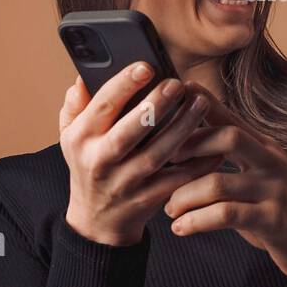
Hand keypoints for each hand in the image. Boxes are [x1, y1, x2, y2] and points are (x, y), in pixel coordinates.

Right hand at [58, 63, 222, 245]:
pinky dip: (199, 163)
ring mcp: (126, 182)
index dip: (124, 84)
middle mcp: (101, 160)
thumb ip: (75, 105)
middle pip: (131, 130)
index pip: (102, 106)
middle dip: (156, 105)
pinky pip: (178, 179)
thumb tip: (83, 77)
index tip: (146, 66)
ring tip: (200, 103)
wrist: (97, 221)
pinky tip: (215, 144)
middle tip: (178, 84)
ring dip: (182, 127)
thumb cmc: (89, 166)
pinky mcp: (148, 198)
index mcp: (81, 138)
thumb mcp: (71, 137)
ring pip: (158, 153)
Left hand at [162, 83, 286, 286]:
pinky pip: (226, 215)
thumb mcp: (257, 175)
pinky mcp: (273, 220)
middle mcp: (272, 161)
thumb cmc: (273, 207)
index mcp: (264, 146)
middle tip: (166, 161)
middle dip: (191, 145)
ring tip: (169, 209)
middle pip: (228, 137)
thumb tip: (187, 137)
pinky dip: (196, 221)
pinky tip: (180, 228)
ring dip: (184, 196)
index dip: (203, 103)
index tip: (176, 91)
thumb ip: (231, 156)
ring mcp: (274, 190)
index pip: (231, 117)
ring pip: (218, 182)